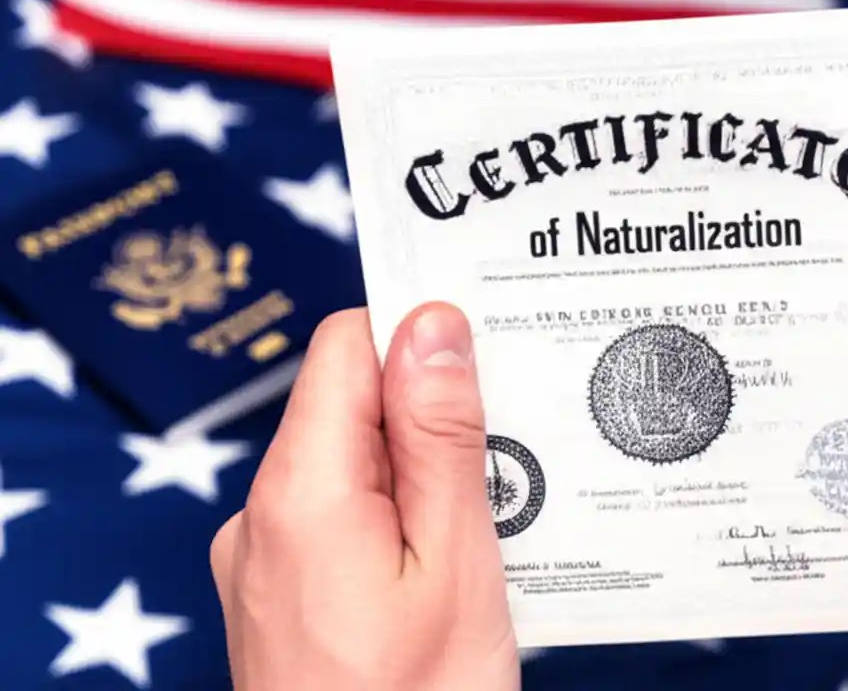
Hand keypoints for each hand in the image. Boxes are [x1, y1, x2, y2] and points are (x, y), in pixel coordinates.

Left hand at [210, 304, 517, 689]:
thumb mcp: (455, 565)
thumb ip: (440, 440)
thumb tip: (433, 325)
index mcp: (300, 491)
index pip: (346, 345)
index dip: (418, 337)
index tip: (490, 360)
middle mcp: (261, 514)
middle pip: (350, 404)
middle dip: (435, 416)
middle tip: (514, 460)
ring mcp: (262, 558)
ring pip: (350, 464)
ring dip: (422, 474)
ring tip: (493, 524)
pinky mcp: (277, 594)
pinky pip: (337, 518)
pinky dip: (395, 519)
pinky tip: (451, 564)